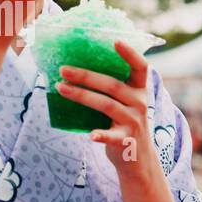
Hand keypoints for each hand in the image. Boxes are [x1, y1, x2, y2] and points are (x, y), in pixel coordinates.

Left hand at [54, 41, 159, 178]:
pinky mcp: (127, 142)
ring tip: (61, 88)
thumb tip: (74, 70)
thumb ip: (110, 89)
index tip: (115, 41)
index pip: (140, 67)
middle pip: (112, 85)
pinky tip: (90, 135)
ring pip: (106, 105)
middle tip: (63, 69)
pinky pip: (112, 136)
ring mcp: (134, 122)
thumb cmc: (123, 124)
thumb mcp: (124, 104)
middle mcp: (139, 103)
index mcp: (139, 90)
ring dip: (82, 96)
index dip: (130, 54)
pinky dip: (102, 135)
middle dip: (86, 76)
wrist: (138, 160)